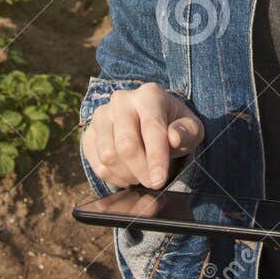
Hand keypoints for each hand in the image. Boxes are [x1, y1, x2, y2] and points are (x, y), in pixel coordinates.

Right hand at [80, 82, 203, 189]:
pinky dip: (113, 177)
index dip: (155, 157)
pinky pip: (96, 163)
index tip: (159, 181)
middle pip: (126, 144)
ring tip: (141, 176)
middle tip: (153, 183)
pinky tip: (127, 175)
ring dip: (127, 175)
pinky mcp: (88, 132)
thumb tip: (174, 137)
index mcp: (149, 95)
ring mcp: (101, 115)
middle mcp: (121, 100)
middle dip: (141, 170)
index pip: (151, 128)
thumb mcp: (191, 128)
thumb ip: (186, 132)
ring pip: (108, 155)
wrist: (150, 120)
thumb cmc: (174, 126)